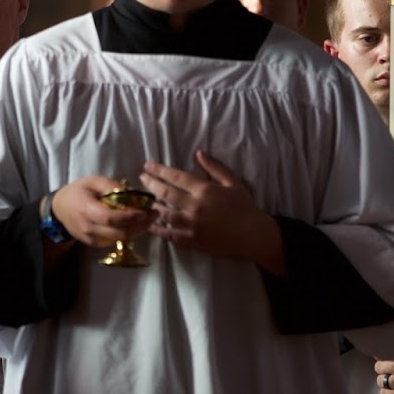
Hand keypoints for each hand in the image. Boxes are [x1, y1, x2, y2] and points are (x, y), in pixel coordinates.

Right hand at [49, 176, 155, 246]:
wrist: (60, 209)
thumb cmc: (77, 192)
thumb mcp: (92, 181)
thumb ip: (111, 186)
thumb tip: (131, 193)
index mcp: (87, 209)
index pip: (112, 218)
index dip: (132, 216)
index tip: (148, 209)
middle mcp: (89, 228)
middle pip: (120, 233)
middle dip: (141, 225)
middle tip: (154, 215)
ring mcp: (91, 239)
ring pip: (120, 240)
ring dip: (137, 231)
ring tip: (148, 219)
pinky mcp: (94, 244)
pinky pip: (115, 241)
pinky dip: (128, 233)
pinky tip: (136, 225)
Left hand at [143, 151, 278, 265]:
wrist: (253, 235)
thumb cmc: (244, 207)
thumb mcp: (233, 182)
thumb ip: (214, 167)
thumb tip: (198, 153)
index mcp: (205, 190)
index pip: (176, 177)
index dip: (159, 170)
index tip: (148, 166)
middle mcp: (195, 206)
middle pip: (166, 193)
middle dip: (150, 184)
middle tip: (141, 178)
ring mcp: (192, 225)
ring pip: (164, 213)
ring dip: (151, 205)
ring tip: (142, 199)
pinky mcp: (192, 240)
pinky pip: (170, 234)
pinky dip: (157, 229)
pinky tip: (149, 224)